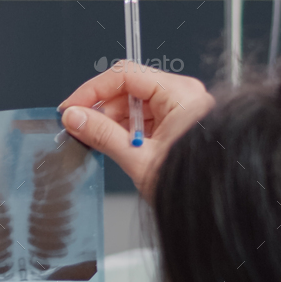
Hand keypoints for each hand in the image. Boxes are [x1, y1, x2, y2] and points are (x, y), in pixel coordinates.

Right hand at [59, 62, 214, 196]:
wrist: (209, 205)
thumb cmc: (188, 183)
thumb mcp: (137, 158)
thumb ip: (102, 135)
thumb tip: (75, 118)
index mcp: (179, 95)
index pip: (125, 75)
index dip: (93, 90)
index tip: (72, 107)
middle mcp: (182, 96)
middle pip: (128, 90)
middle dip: (101, 109)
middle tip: (79, 127)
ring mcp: (180, 111)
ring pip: (134, 106)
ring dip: (112, 122)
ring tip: (98, 142)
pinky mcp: (176, 126)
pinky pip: (144, 120)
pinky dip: (125, 131)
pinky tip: (115, 145)